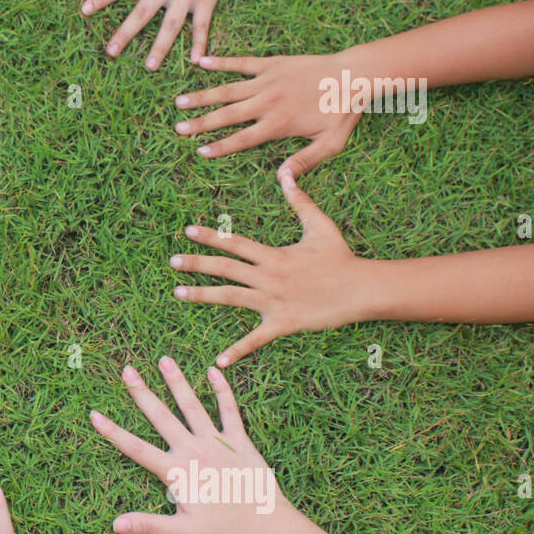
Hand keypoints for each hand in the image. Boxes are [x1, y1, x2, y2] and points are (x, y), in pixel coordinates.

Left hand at [81, 0, 244, 67]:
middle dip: (126, 33)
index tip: (85, 10)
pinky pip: (202, 25)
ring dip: (160, 46)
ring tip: (149, 66)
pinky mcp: (205, 0)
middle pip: (142, 14)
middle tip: (110, 52)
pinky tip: (197, 61)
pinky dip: (200, 42)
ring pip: (171, 26)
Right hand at [89, 358, 287, 533]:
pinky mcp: (239, 441)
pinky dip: (222, 390)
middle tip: (127, 370)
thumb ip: (149, 525)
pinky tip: (214, 371)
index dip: (113, 432)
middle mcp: (193, 450)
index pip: (136, 449)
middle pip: (161, 417)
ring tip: (164, 359)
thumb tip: (115, 524)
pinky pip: (230, 410)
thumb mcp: (184, 531)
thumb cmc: (227, 531)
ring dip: (177, 382)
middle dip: (142, 392)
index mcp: (177, 472)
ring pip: (192, 406)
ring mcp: (217, 442)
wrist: (269, 525)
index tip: (94, 415)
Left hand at [172, 168, 369, 366]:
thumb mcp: (320, 225)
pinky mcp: (282, 323)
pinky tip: (218, 361)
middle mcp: (268, 277)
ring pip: (231, 298)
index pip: (235, 243)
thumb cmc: (341, 257)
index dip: (211, 236)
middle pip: (225, 268)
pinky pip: (256, 339)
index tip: (187, 231)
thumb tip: (286, 172)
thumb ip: (299, 200)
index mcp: (273, 255)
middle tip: (172, 261)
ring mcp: (273, 301)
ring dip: (202, 295)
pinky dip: (237, 351)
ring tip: (178, 293)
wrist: (361, 289)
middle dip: (196, 264)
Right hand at [175, 52, 363, 174]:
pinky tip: (200, 62)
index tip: (200, 151)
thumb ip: (304, 162)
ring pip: (228, 90)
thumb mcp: (330, 145)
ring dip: (202, 96)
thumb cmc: (342, 113)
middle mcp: (268, 102)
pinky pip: (241, 63)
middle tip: (178, 129)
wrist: (354, 75)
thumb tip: (281, 180)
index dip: (220, 146)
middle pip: (227, 115)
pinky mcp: (272, 64)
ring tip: (180, 102)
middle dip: (201, 123)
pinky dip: (221, 62)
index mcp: (279, 124)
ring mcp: (267, 81)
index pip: (242, 139)